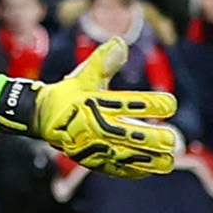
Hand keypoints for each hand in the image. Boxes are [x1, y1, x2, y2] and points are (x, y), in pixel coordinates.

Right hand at [0, 38, 177, 175]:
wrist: (40, 118)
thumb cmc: (68, 94)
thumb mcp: (83, 75)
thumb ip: (104, 61)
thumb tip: (121, 41)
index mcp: (96, 103)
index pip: (128, 103)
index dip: (151, 104)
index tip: (171, 104)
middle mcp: (96, 126)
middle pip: (128, 135)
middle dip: (151, 139)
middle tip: (172, 140)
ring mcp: (93, 145)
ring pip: (124, 155)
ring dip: (148, 160)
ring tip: (169, 161)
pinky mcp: (90, 159)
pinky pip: (113, 167)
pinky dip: (132, 170)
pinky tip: (149, 170)